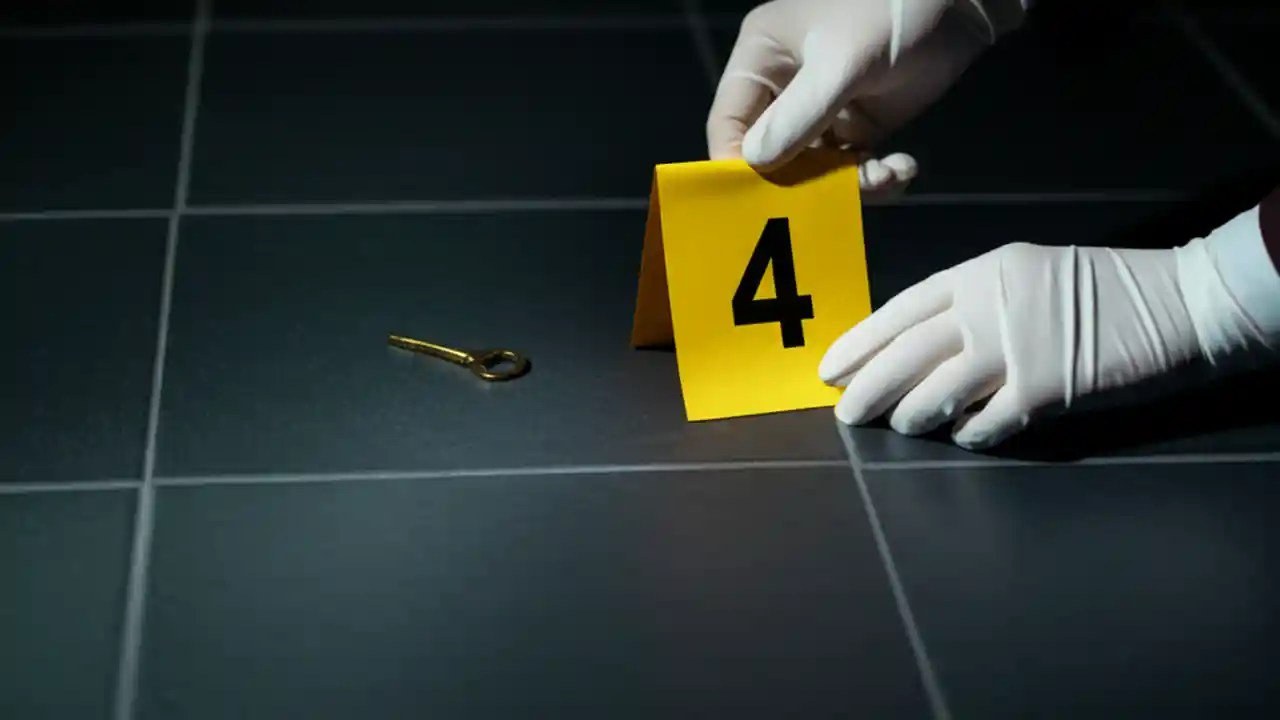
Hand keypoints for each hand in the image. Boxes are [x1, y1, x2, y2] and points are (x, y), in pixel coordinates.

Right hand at [707, 0, 1024, 190]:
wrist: (960, 4)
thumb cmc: (889, 12)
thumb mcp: (841, 63)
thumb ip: (799, 116)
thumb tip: (755, 164)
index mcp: (762, 59)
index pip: (728, 122)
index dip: (736, 164)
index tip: (756, 200)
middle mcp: (785, 88)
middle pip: (771, 155)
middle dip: (803, 182)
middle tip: (836, 196)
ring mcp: (823, 110)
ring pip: (814, 170)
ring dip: (849, 185)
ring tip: (885, 177)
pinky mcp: (860, 126)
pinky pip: (851, 169)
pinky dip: (875, 179)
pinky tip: (902, 167)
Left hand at [818, 240, 1264, 449]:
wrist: (1173, 300)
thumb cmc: (1096, 287)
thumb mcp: (1022, 274)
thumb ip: (970, 303)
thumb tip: (917, 346)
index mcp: (979, 274)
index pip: (901, 309)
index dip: (861, 341)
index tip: (830, 368)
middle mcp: (988, 308)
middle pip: (906, 354)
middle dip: (867, 387)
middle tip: (845, 412)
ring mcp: (1015, 349)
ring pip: (937, 392)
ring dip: (912, 415)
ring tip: (899, 426)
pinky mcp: (1044, 389)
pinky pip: (987, 423)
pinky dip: (968, 434)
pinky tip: (960, 437)